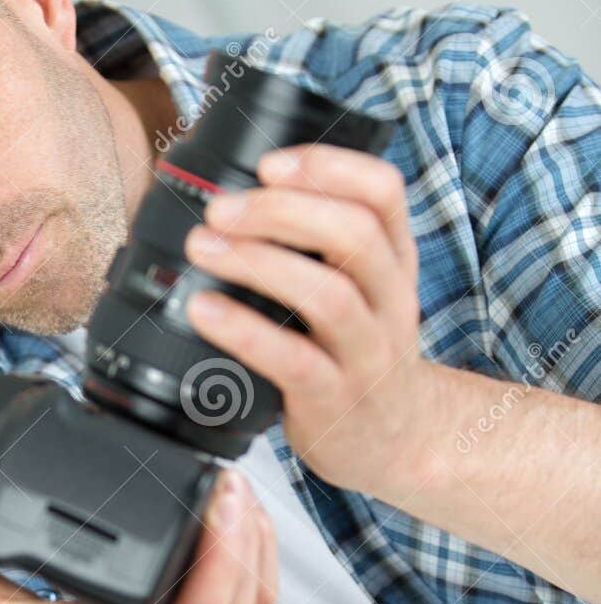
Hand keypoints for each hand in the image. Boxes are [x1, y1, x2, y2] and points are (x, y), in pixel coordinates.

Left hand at [183, 143, 433, 500]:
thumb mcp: (363, 290)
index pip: (383, 192)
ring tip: (203, 248)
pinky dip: (243, 331)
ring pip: (328, 294)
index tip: (269, 163)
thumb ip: (322, 245)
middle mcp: (391, 300)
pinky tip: (203, 311)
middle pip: (354, 233)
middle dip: (280, 209)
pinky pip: (293, 360)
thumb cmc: (360, 353)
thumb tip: (236, 196)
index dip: (327, 166)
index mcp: (395, 260)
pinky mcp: (336, 399)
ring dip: (258, 262)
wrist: (400, 440)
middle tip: (220, 209)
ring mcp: (368, 353)